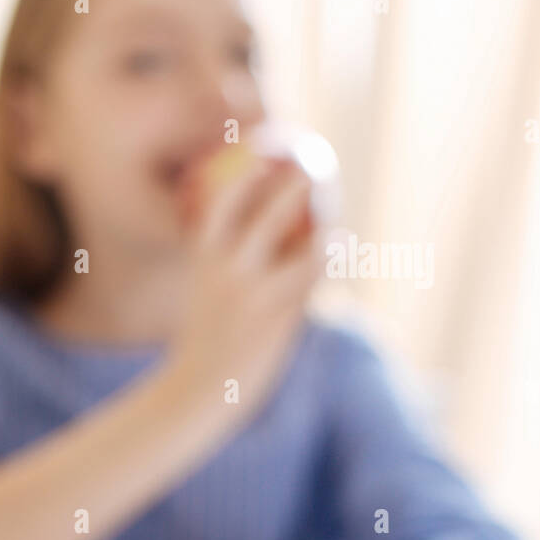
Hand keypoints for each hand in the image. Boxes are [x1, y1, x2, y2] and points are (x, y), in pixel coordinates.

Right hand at [165, 157, 320, 417]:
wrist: (199, 388)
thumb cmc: (202, 344)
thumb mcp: (203, 297)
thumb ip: (224, 270)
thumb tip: (257, 246)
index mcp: (202, 260)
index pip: (222, 203)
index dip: (244, 173)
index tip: (262, 152)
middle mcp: (227, 270)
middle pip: (266, 211)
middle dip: (291, 184)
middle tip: (310, 168)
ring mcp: (253, 292)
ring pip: (298, 242)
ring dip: (319, 217)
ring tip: (331, 205)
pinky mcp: (278, 315)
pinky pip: (312, 275)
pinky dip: (330, 254)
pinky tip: (341, 243)